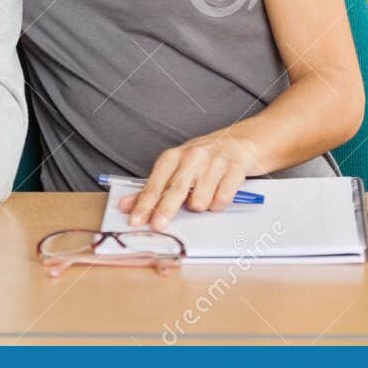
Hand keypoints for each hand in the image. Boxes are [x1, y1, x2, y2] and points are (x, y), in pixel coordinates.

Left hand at [119, 132, 261, 230]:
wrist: (240, 142)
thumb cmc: (203, 158)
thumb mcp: (176, 167)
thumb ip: (153, 187)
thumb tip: (127, 205)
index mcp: (173, 157)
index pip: (155, 183)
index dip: (144, 203)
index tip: (136, 219)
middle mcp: (192, 157)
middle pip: (175, 190)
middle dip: (164, 210)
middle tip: (158, 225)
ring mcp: (214, 163)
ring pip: (200, 200)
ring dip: (200, 207)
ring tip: (204, 196)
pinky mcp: (234, 170)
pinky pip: (222, 199)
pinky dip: (218, 205)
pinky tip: (218, 195)